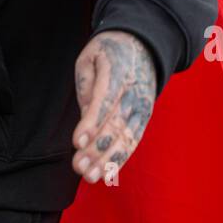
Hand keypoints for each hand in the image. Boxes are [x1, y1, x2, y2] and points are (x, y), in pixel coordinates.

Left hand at [72, 30, 156, 182]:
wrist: (142, 45)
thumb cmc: (107, 52)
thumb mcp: (89, 57)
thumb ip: (86, 85)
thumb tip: (85, 118)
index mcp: (118, 73)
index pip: (104, 102)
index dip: (91, 124)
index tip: (77, 143)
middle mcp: (134, 92)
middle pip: (115, 124)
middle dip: (97, 149)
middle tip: (79, 168)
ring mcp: (142, 106)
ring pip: (127, 137)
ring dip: (109, 160)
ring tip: (91, 177)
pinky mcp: (145, 117)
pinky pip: (134, 140)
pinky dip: (121, 158)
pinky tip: (107, 173)